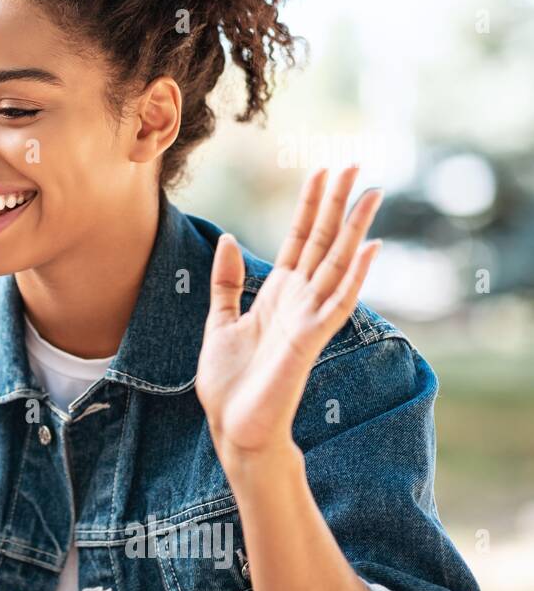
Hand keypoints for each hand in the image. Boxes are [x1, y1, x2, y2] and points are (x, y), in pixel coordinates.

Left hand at [195, 164, 382, 459]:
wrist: (233, 426)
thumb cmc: (229, 383)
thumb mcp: (219, 322)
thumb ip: (226, 282)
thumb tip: (228, 238)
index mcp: (277, 294)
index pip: (299, 240)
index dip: (310, 206)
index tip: (321, 171)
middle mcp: (298, 301)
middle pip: (322, 242)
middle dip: (337, 204)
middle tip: (354, 164)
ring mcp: (307, 319)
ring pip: (337, 264)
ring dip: (354, 229)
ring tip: (371, 193)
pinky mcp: (309, 340)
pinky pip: (337, 303)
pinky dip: (354, 276)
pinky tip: (369, 248)